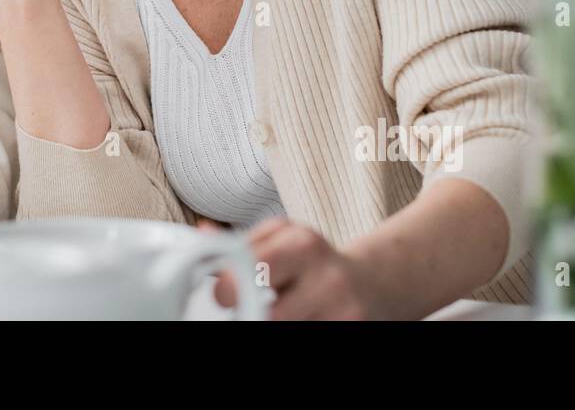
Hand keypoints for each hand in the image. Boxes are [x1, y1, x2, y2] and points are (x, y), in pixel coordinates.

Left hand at [213, 217, 373, 319]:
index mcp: (303, 244)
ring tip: (279, 312)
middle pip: (269, 315)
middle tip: (244, 312)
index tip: (224, 295)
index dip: (229, 288)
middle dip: (249, 316)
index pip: (253, 270)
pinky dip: (294, 330)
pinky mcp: (352, 331)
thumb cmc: (314, 263)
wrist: (372, 284)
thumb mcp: (282, 240)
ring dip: (270, 324)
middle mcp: (327, 278)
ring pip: (285, 330)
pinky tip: (298, 319)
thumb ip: (242, 244)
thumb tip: (202, 237)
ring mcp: (344, 312)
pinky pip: (307, 338)